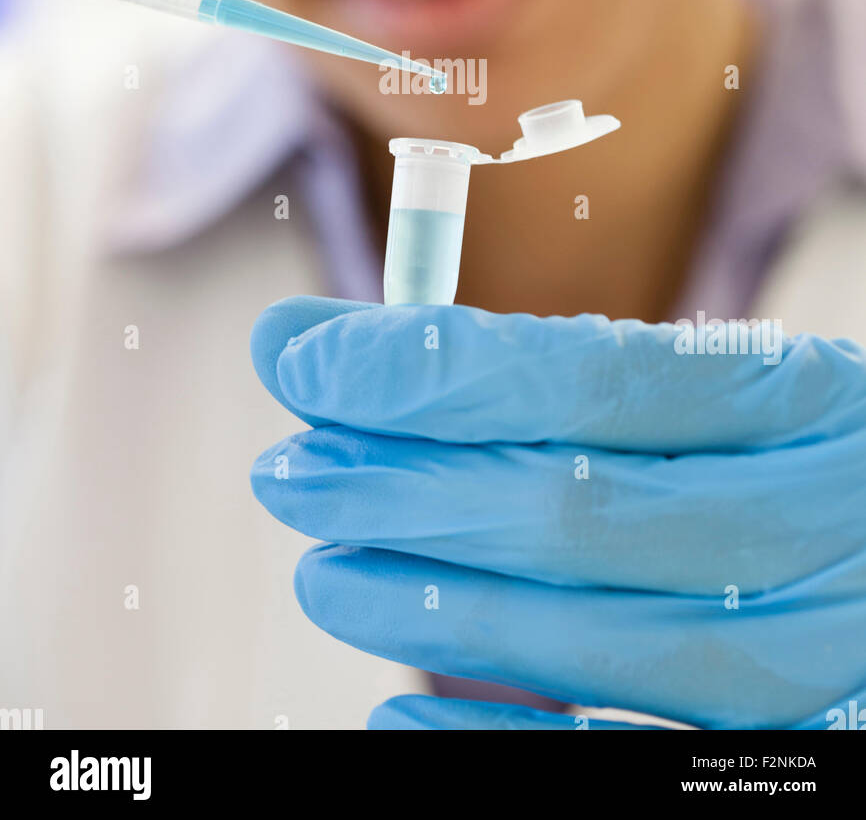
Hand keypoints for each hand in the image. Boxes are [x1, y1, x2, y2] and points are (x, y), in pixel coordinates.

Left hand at [250, 297, 865, 730]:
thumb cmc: (776, 458)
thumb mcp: (715, 387)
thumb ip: (552, 373)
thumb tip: (330, 347)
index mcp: (802, 397)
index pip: (587, 376)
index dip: (427, 369)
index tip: (300, 352)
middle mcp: (826, 522)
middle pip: (579, 511)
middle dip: (403, 488)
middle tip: (290, 470)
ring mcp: (822, 652)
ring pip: (603, 644)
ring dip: (432, 609)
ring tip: (324, 574)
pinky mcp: (797, 751)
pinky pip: (634, 768)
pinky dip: (506, 741)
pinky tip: (401, 710)